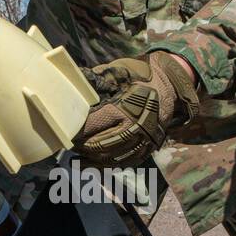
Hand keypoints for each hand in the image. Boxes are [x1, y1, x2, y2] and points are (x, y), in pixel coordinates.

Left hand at [74, 51, 199, 166]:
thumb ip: (96, 80)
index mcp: (126, 108)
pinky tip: (92, 163)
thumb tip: (71, 86)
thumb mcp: (119, 71)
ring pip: (110, 157)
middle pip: (99, 145)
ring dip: (91, 157)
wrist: (170, 84)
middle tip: (68, 143)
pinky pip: (124, 162)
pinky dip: (106, 165)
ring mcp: (143, 141)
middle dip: (81, 145)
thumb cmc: (141, 75)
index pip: (92, 125)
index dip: (76, 129)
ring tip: (77, 153)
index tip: (64, 130)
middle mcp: (135, 128)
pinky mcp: (147, 149)